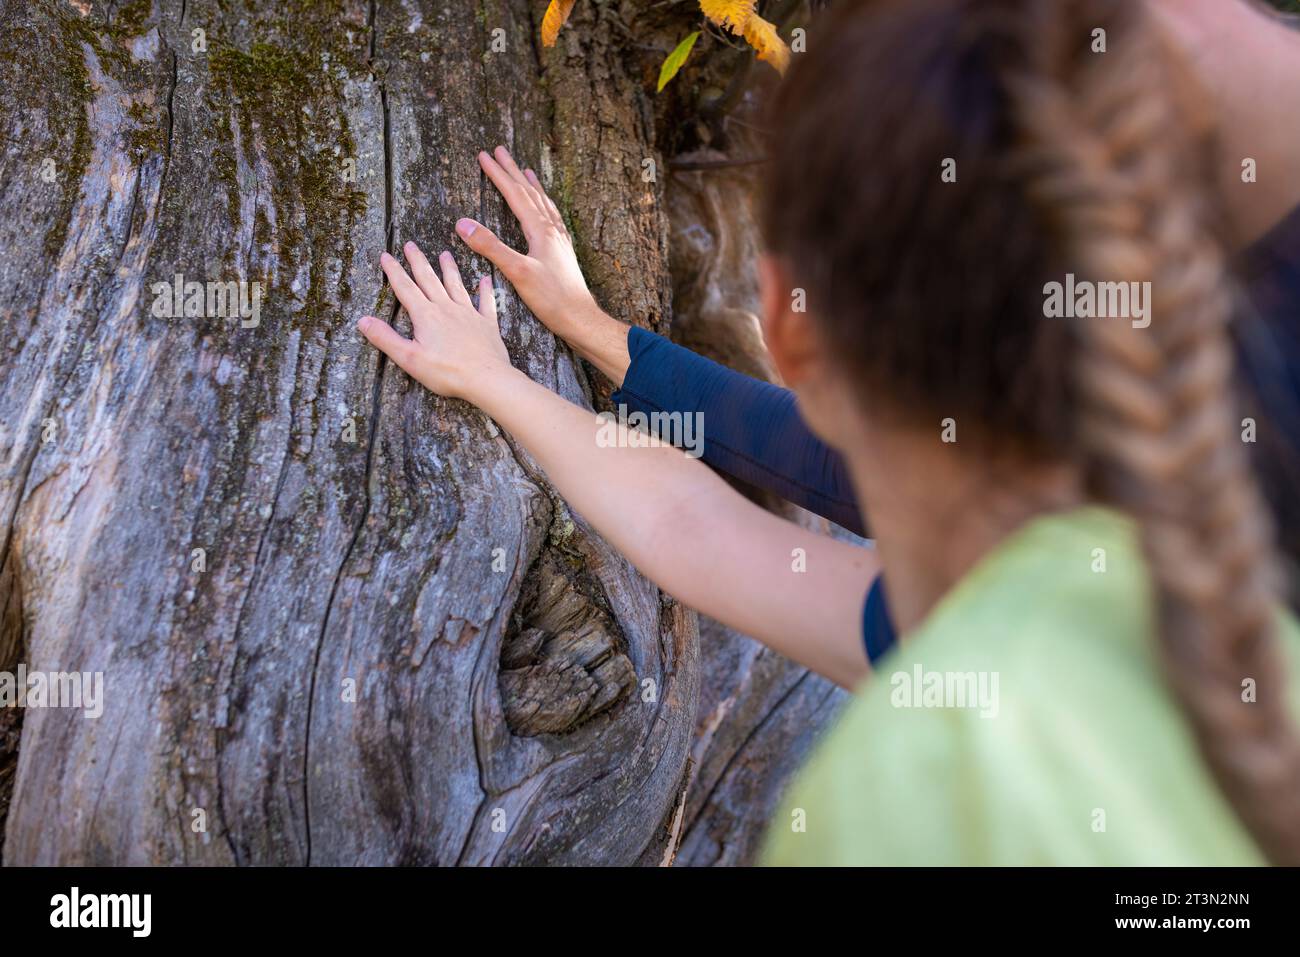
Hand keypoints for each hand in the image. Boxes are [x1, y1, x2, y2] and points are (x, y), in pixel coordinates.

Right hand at [358, 243, 513, 404]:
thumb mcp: (409, 358)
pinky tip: (486, 280)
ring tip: (445, 254)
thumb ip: (386, 338)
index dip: (394, 271)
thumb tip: (363, 321)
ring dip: (449, 269)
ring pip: (456, 285)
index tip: (386, 255)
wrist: (486, 379)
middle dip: (418, 261)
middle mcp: (447, 308)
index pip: (405, 288)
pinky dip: (485, 290)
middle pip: (429, 280)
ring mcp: (469, 314)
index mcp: (426, 316)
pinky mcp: (487, 324)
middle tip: (411, 245)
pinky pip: (486, 302)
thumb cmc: (447, 372)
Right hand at [454, 145, 599, 338]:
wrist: (581, 318)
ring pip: (542, 203)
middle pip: (529, 192)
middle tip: (499, 151)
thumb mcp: (517, 273)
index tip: (483, 156)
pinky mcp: (562, 251)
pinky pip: (551, 218)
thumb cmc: (552, 299)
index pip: (515, 194)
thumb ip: (491, 247)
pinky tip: (544, 209)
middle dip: (512, 171)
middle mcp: (552, 229)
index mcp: (541, 230)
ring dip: (530, 185)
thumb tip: (463, 223)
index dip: (498, 175)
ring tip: (524, 170)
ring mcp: (559, 240)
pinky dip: (543, 205)